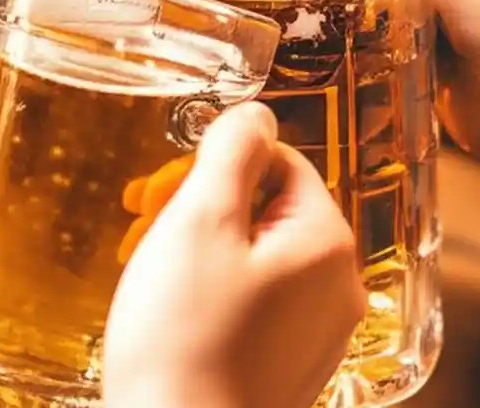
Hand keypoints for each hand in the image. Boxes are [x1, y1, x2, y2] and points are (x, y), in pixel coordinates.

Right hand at [103, 103, 363, 407]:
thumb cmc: (185, 339)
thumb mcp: (199, 222)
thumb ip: (232, 152)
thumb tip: (256, 112)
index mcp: (324, 242)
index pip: (278, 162)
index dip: (213, 167)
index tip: (160, 192)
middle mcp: (336, 287)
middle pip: (268, 210)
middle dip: (200, 208)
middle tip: (143, 227)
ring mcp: (317, 333)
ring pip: (258, 257)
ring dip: (201, 250)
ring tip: (151, 274)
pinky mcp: (289, 366)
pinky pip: (255, 304)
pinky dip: (212, 294)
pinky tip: (172, 313)